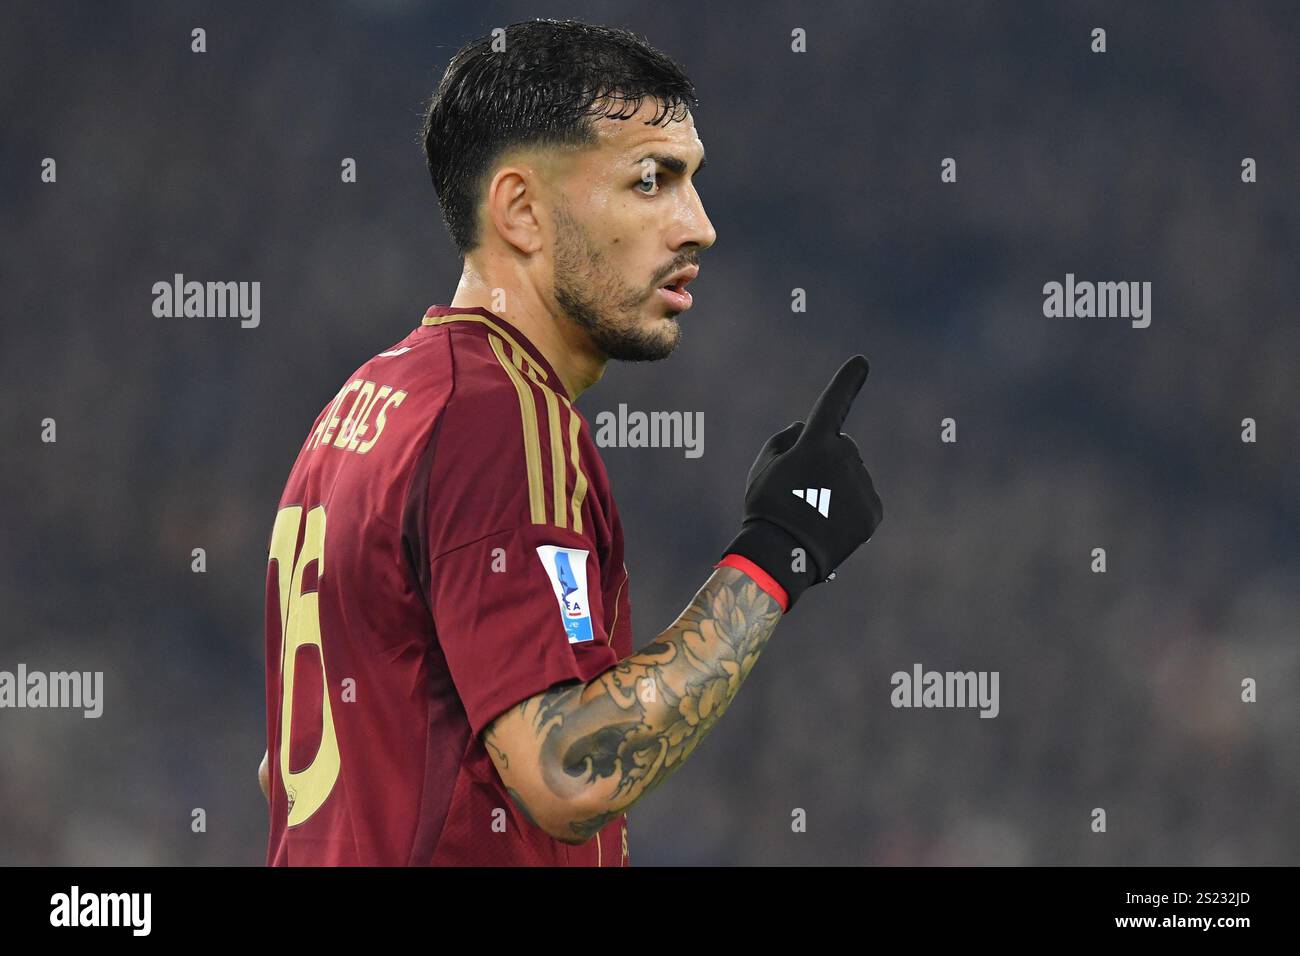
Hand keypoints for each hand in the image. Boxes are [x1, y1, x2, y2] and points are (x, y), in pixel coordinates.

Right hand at [718, 355, 882, 610]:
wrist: (782, 556)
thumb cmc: (768, 507)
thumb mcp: (764, 466)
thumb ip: (787, 440)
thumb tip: (806, 429)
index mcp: (816, 442)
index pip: (834, 403)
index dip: (847, 381)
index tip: (862, 362)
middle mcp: (846, 457)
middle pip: (840, 448)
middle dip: (826, 461)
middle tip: (802, 492)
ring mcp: (862, 485)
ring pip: (852, 476)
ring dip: (836, 487)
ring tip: (814, 514)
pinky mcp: (873, 511)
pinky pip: (862, 501)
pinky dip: (849, 510)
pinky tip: (829, 525)